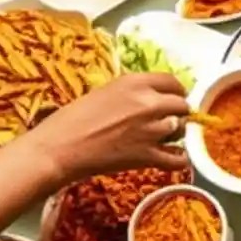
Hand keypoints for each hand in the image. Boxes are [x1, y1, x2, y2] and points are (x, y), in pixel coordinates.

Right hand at [24, 72, 189, 181]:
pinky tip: (172, 157)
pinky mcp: (148, 156)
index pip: (172, 81)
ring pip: (181, 130)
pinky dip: (178, 159)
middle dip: (177, 112)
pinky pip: (178, 158)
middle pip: (182, 105)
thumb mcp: (104, 92)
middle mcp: (148, 103)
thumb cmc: (71, 119)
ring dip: (175, 134)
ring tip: (162, 138)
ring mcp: (151, 130)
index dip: (176, 91)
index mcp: (135, 82)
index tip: (173, 97)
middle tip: (167, 120)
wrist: (59, 148)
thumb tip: (148, 98)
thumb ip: (131, 93)